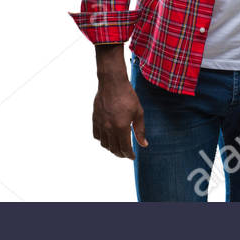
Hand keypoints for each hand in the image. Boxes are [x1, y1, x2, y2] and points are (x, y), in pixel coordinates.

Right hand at [91, 44, 146, 158]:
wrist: (112, 83)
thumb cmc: (128, 96)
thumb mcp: (138, 113)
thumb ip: (140, 130)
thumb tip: (143, 144)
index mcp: (121, 127)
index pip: (125, 148)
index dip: (129, 155)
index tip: (133, 156)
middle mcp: (109, 128)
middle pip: (114, 149)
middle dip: (121, 154)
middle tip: (126, 153)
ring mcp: (101, 124)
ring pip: (104, 144)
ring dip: (111, 148)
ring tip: (117, 146)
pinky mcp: (95, 119)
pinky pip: (96, 135)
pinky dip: (102, 139)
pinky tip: (108, 137)